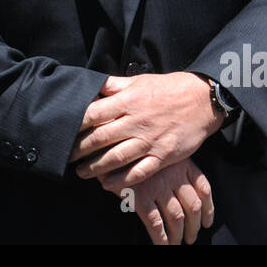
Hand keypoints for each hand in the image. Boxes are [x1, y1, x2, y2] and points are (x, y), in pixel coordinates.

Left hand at [70, 73, 221, 187]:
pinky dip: (122, 180)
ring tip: (81, 173)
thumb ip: (114, 85)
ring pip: (117, 157)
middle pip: (101, 138)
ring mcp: (150, 141)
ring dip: (95, 167)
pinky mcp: (163, 156)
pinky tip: (107, 185)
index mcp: (128, 102)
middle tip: (66, 156)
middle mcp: (136, 122)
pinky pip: (139, 172)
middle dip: (80, 149)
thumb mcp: (139, 81)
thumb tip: (92, 85)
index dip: (76, 124)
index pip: (94, 114)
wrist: (202, 100)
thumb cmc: (167, 89)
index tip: (64, 130)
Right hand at [118, 157, 214, 245]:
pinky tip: (161, 244)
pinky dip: (160, 237)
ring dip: (178, 235)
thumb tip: (179, 191)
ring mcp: (158, 186)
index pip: (203, 188)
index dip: (208, 209)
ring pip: (177, 217)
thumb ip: (170, 167)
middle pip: (193, 206)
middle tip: (191, 238)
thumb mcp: (158, 150)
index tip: (207, 222)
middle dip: (194, 226)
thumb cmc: (132, 148)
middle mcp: (173, 174)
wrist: (108, 144)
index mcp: (181, 162)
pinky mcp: (141, 196)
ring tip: (175, 244)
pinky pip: (156, 223)